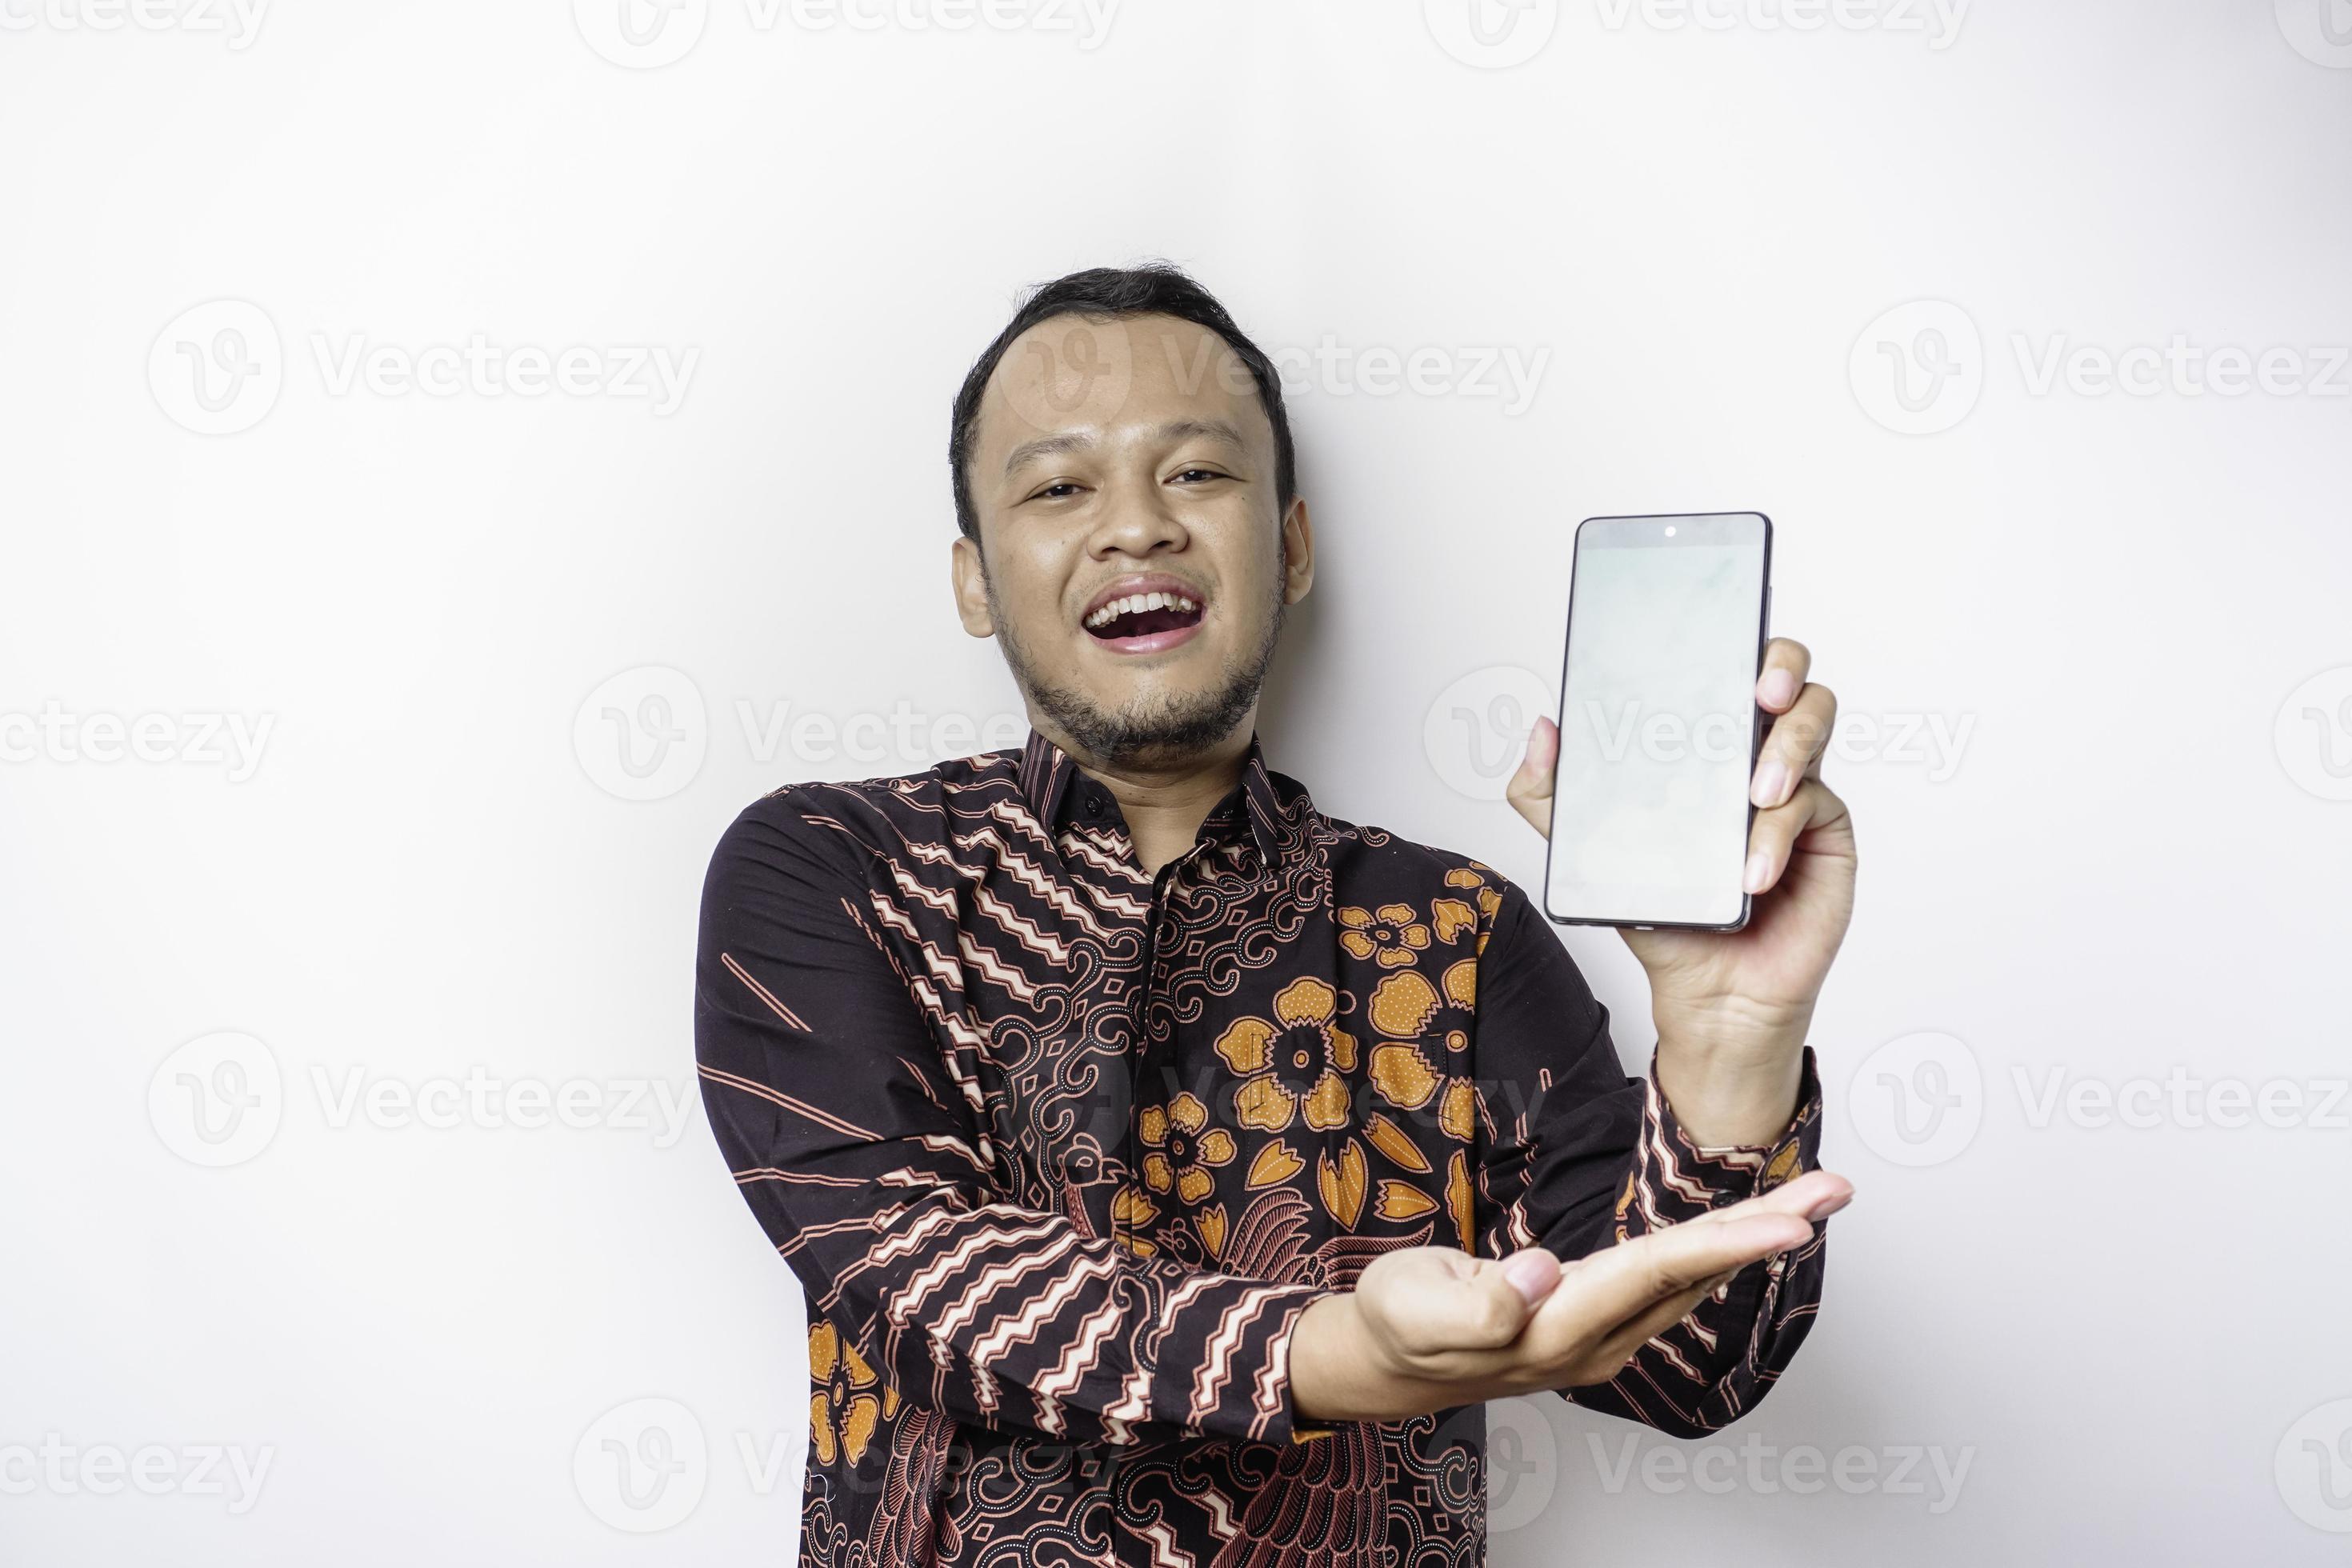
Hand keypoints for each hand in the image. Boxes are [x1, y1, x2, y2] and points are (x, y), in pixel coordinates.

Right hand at [1289, 1170, 1851, 1422]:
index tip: (1789, 1223)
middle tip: (1834, 1190)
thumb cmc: (1397, 1326)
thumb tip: (1538, 1275)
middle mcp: (1595, 1340)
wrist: (1386, 1363)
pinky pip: (1672, 1284)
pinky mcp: (1593, 1322)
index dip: (1725, 1244)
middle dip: (1767, 1233)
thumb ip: (1477, 1303)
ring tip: (1812, 1198)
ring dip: (1753, 1240)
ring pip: (1693, 1282)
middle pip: (1696, 1278)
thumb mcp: (1415, 1307)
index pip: (1657, 1275)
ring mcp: (1600, 1337)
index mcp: (1556, 1328)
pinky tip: (1741, 1233)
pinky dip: (1717, 1252)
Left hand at [1507, 637, 1857, 1141]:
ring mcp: (1799, 789)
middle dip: (1783, 666)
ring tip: (1754, 794)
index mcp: (1704, 745)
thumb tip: (1543, 729)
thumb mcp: (1593, 852)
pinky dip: (1777, 835)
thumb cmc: (1663, 915)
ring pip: (1816, 724)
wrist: (1708, 990)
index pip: (1727, 670)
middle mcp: (1756, 754)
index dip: (1733, 640)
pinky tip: (1752, 871)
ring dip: (1788, 748)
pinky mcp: (1826, 833)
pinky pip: (1813, 806)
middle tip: (1761, 690)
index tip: (1719, 635)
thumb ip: (1552, 796)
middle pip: (1791, 678)